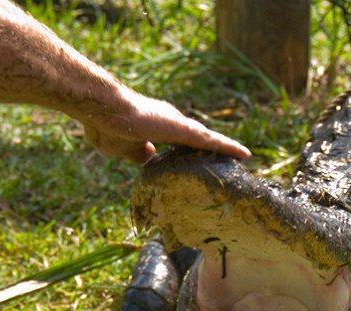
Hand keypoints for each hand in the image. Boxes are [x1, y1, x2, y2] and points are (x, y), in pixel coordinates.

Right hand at [79, 88, 250, 162]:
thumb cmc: (106, 126)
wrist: (105, 111)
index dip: (189, 149)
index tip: (198, 157)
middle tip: (229, 159)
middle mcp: (171, 121)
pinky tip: (245, 155)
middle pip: (198, 138)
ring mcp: (180, 124)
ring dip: (225, 149)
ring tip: (243, 157)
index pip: (179, 140)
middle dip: (212, 148)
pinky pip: (213, 141)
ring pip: (209, 139)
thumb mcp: (120, 147)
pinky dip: (229, 147)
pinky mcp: (185, 129)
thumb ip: (135, 153)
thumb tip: (149, 158)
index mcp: (156, 126)